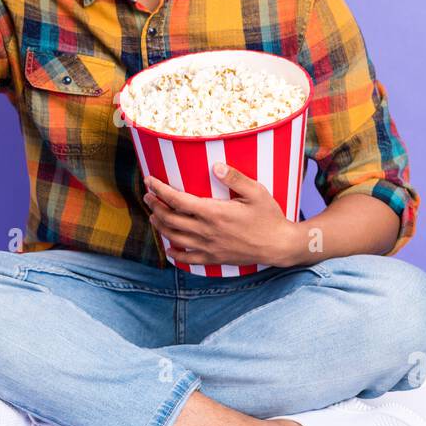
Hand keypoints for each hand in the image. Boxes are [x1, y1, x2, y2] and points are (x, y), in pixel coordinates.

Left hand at [144, 162, 296, 267]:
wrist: (278, 246)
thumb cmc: (269, 217)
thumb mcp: (256, 192)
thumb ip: (235, 178)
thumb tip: (215, 166)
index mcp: (214, 212)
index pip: (178, 200)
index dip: (160, 190)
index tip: (150, 181)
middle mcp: (207, 231)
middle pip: (170, 219)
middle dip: (154, 206)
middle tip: (147, 196)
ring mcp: (208, 247)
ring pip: (174, 238)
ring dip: (160, 225)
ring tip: (154, 215)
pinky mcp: (214, 259)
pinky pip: (188, 259)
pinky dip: (174, 253)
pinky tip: (169, 247)